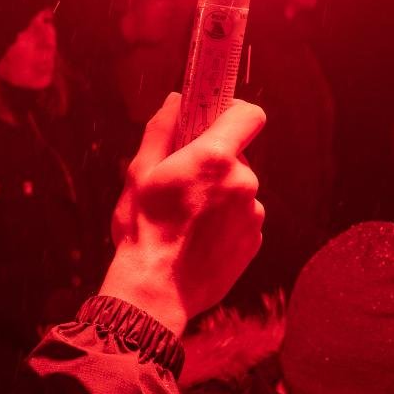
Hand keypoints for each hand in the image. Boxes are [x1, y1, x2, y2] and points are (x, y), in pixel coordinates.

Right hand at [98, 94, 265, 333]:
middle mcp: (243, 182)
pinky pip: (242, 218)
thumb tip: (176, 101)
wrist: (156, 291)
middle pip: (237, 155)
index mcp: (214, 158)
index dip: (234, 111)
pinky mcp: (254, 241)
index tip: (216, 118)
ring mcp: (252, 214)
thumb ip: (161, 130)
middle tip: (182, 184)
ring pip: (239, 189)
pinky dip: (226, 222)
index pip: (248, 114)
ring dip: (219, 195)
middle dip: (214, 162)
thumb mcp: (139, 173)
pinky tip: (198, 239)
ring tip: (187, 219)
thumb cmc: (143, 230)